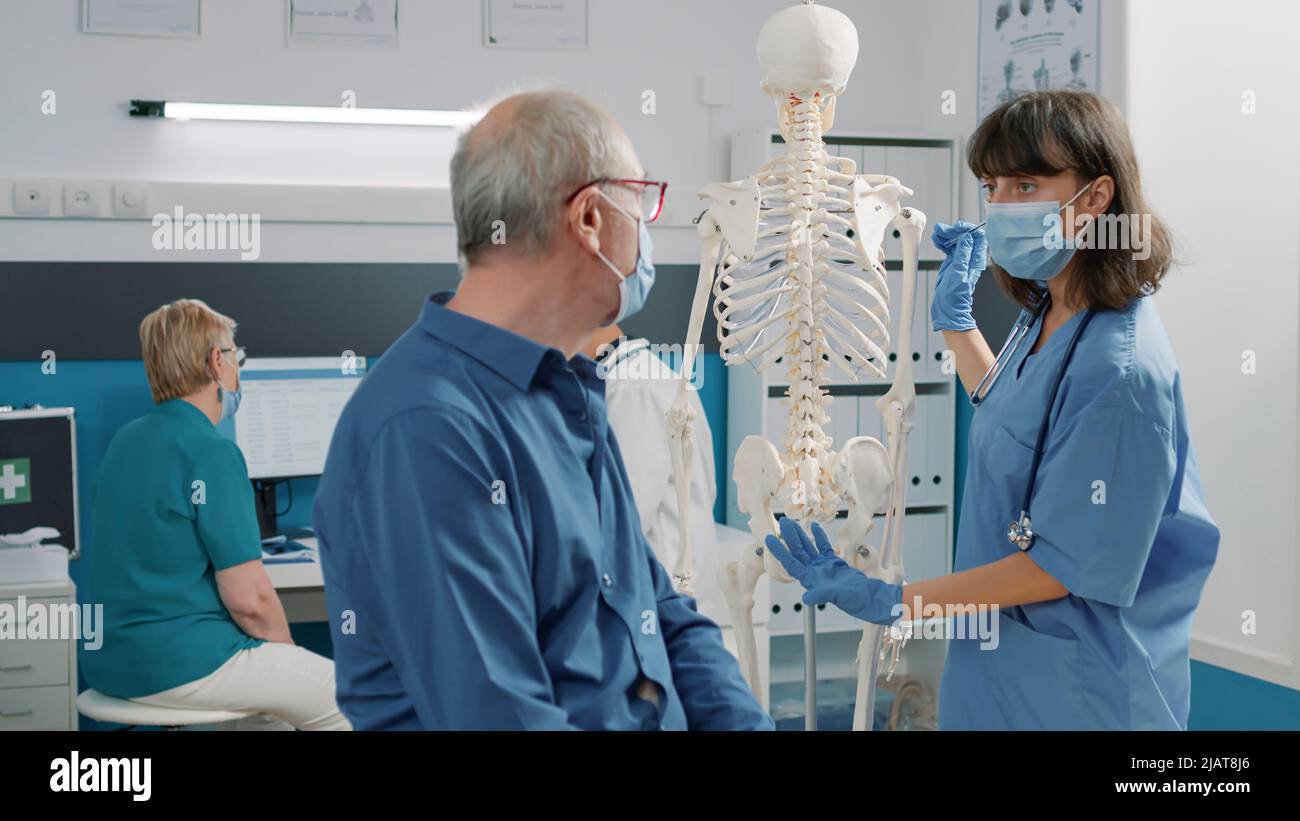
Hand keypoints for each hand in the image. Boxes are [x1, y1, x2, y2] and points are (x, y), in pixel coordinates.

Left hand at [764, 518, 903, 625]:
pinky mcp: (833, 563)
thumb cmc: (852, 599)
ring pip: (808, 547)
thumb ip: (820, 595)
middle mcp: (813, 572)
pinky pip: (824, 547)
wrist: (868, 597)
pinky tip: (814, 526)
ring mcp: (823, 566)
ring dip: (801, 535)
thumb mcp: (835, 597)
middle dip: (789, 537)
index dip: (778, 551)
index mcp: (810, 579)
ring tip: (792, 522)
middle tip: (782, 522)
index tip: (768, 539)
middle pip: (797, 551)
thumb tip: (806, 598)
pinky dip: (820, 536)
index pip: (790, 562)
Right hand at [930, 221, 987, 332]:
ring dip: (946, 235)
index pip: (977, 237)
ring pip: (956, 240)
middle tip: (942, 230)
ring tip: (936, 233)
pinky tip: (936, 240)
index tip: (956, 228)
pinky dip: (942, 242)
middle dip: (954, 230)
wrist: (948, 307)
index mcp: (976, 260)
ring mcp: (961, 259)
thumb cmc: (955, 295)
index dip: (967, 229)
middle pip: (965, 236)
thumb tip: (967, 237)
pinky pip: (948, 247)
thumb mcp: (959, 273)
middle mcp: (970, 257)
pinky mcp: (952, 261)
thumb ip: (963, 254)